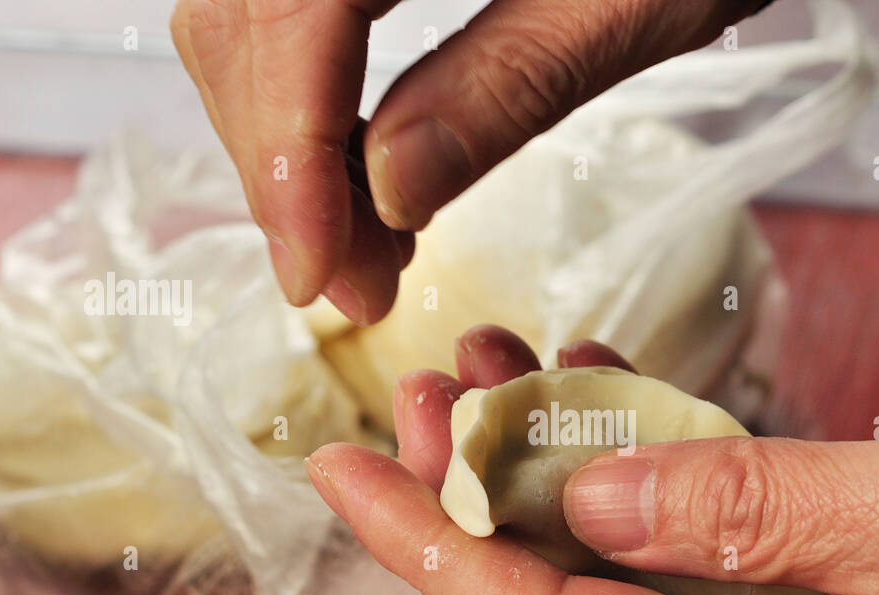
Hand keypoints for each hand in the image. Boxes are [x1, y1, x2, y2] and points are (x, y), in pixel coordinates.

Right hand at [171, 0, 759, 324]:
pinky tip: (368, 169)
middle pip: (243, 14)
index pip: (288, 11)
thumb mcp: (635, 1)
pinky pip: (299, 3)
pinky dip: (316, 90)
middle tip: (355, 282)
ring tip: (370, 246)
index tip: (319, 278)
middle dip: (286, 165)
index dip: (288, 154)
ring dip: (293, 139)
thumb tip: (391, 193)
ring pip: (251, 12)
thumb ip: (507, 84)